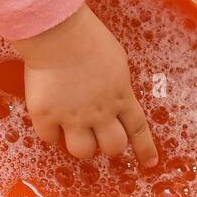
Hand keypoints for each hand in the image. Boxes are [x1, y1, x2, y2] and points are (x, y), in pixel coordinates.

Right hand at [12, 4, 158, 166]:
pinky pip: (49, 138)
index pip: (138, 129)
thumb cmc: (87, 37)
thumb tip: (114, 99)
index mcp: (121, 96)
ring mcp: (73, 117)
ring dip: (80, 144)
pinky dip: (50, 130)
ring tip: (70, 129)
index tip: (149, 163)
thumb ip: (117, 86)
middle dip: (107, 145)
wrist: (57, 33)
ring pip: (83, 151)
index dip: (144, 148)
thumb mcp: (116, 62)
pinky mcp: (47, 116)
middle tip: (96, 135)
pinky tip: (48, 115)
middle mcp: (100, 112)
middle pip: (113, 147)